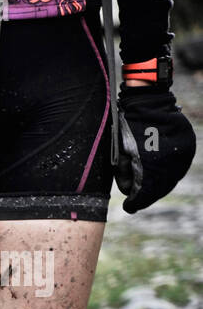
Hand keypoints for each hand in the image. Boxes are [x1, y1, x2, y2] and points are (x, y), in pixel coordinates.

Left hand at [117, 84, 196, 213]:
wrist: (147, 101)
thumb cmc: (127, 127)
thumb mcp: (122, 153)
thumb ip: (127, 174)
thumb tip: (131, 192)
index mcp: (153, 164)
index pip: (146, 192)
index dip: (137, 202)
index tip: (130, 207)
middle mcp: (172, 160)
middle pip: (161, 188)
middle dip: (148, 196)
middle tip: (138, 201)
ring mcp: (183, 153)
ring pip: (172, 178)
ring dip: (160, 186)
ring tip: (149, 192)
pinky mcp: (187, 145)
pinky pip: (179, 166)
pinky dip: (169, 174)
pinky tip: (161, 178)